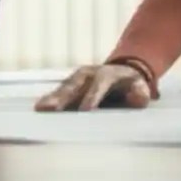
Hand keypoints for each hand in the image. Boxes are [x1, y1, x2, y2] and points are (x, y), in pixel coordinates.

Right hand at [35, 64, 152, 111]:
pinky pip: (60, 93)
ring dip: (52, 99)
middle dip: (63, 98)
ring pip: (64, 89)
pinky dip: (50, 100)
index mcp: (106, 75)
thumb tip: (136, 98)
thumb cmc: (132, 84)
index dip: (92, 97)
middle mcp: (88, 74)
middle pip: (75, 86)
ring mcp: (78, 78)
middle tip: (51, 108)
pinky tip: (39, 108)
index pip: (98, 86)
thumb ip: (140, 94)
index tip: (85, 110)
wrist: (122, 70)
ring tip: (40, 108)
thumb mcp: (141, 87)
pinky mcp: (71, 85)